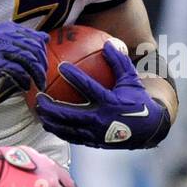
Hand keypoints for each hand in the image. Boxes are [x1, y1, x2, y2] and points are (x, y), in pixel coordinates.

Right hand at [0, 22, 48, 90]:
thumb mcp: (0, 40)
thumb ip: (21, 39)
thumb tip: (45, 38)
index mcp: (8, 28)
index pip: (35, 38)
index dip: (43, 54)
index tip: (43, 65)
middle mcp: (6, 35)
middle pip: (34, 49)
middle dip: (42, 66)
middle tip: (42, 78)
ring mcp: (0, 48)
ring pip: (29, 60)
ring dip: (36, 75)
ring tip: (38, 84)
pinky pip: (18, 71)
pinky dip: (24, 80)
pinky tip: (25, 86)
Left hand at [33, 42, 169, 148]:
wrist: (148, 129)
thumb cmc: (137, 101)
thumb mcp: (131, 80)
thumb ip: (119, 62)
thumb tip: (108, 43)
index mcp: (110, 102)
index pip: (89, 87)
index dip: (75, 76)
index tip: (61, 66)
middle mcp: (100, 119)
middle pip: (69, 114)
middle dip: (51, 106)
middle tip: (39, 96)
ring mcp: (94, 134)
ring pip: (66, 128)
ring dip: (50, 120)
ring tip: (38, 111)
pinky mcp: (92, 142)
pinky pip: (70, 136)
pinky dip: (58, 130)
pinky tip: (48, 123)